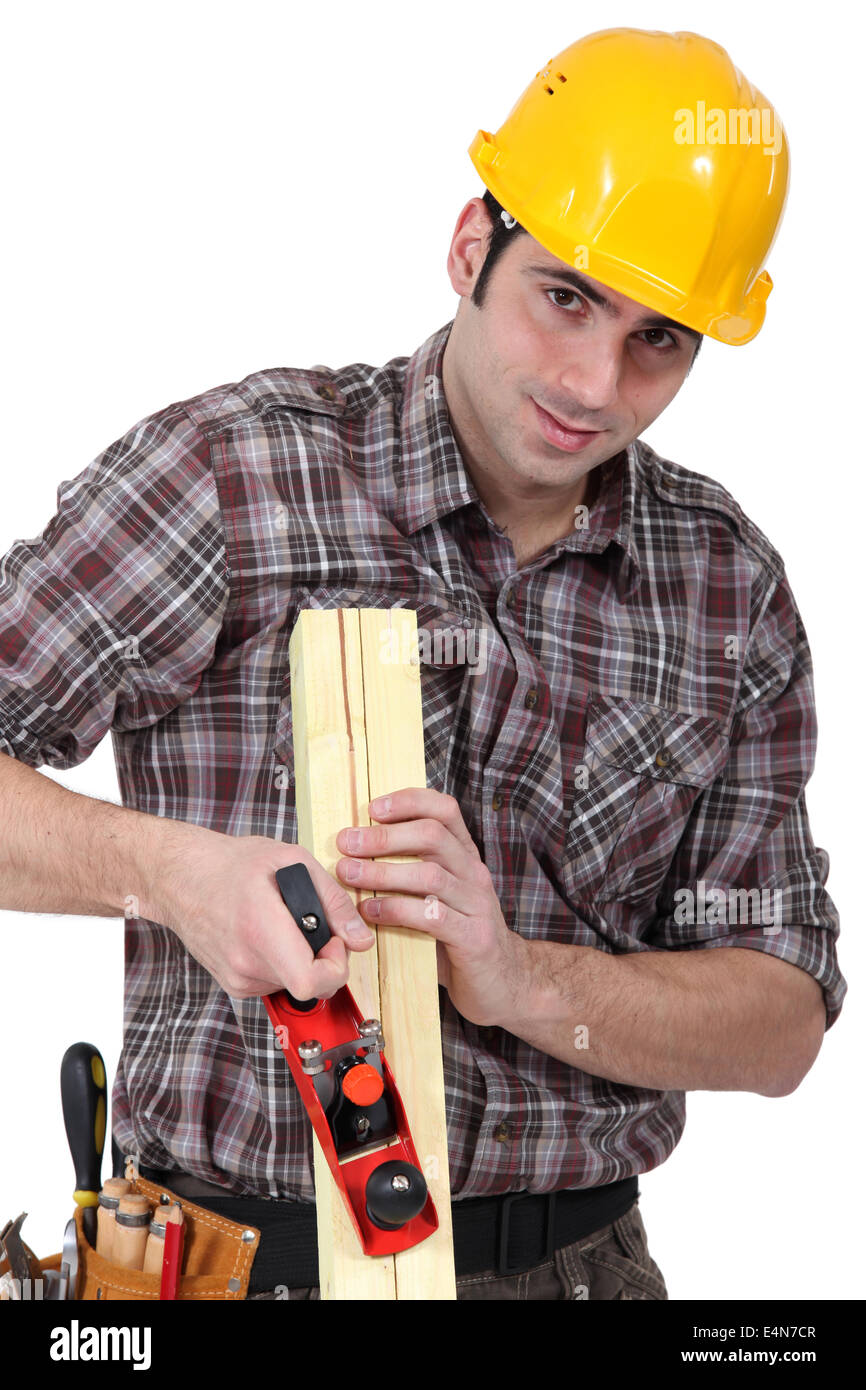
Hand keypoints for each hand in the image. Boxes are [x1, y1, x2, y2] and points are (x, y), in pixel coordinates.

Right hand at [157, 825, 375, 998]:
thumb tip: (361, 938)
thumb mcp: (293, 862)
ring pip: (295, 984)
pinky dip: (284, 962)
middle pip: (309, 984)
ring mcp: (237, 978)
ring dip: (302, 958)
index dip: (335, 967)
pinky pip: (277, 982)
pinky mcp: (234, 985)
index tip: (334, 941)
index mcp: (261, 929)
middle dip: (323, 957)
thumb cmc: (233, 864)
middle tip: (311, 923)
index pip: (309, 982)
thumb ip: (333, 901)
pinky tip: (269, 934)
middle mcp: (246, 962)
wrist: (182, 877)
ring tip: (284, 922)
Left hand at [334, 788, 527, 1026]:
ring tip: (349, 874)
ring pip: (430, 874)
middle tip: (346, 842)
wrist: (505, 983)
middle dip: (384, 836)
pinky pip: (433, 916)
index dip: (409, 801)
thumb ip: (409, 875)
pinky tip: (370, 912)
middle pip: (433, 836)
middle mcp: (474, 874)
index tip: (372, 808)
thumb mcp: (438, 896)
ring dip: (382, 872)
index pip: (444, 810)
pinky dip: (396, 910)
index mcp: (465, 856)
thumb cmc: (458, 937)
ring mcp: (477, 905)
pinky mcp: (474, 938)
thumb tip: (354, 855)